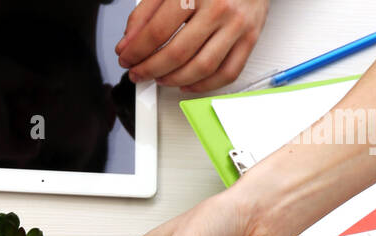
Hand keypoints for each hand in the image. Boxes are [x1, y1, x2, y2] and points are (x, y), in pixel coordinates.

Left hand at [117, 0, 268, 91]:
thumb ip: (146, 12)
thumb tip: (128, 44)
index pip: (157, 31)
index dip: (137, 51)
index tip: (126, 59)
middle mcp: (218, 8)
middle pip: (177, 53)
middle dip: (150, 69)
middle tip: (138, 73)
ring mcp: (236, 25)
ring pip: (201, 68)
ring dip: (174, 80)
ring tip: (159, 78)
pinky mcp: (250, 39)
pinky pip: (226, 74)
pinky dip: (203, 86)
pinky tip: (186, 84)